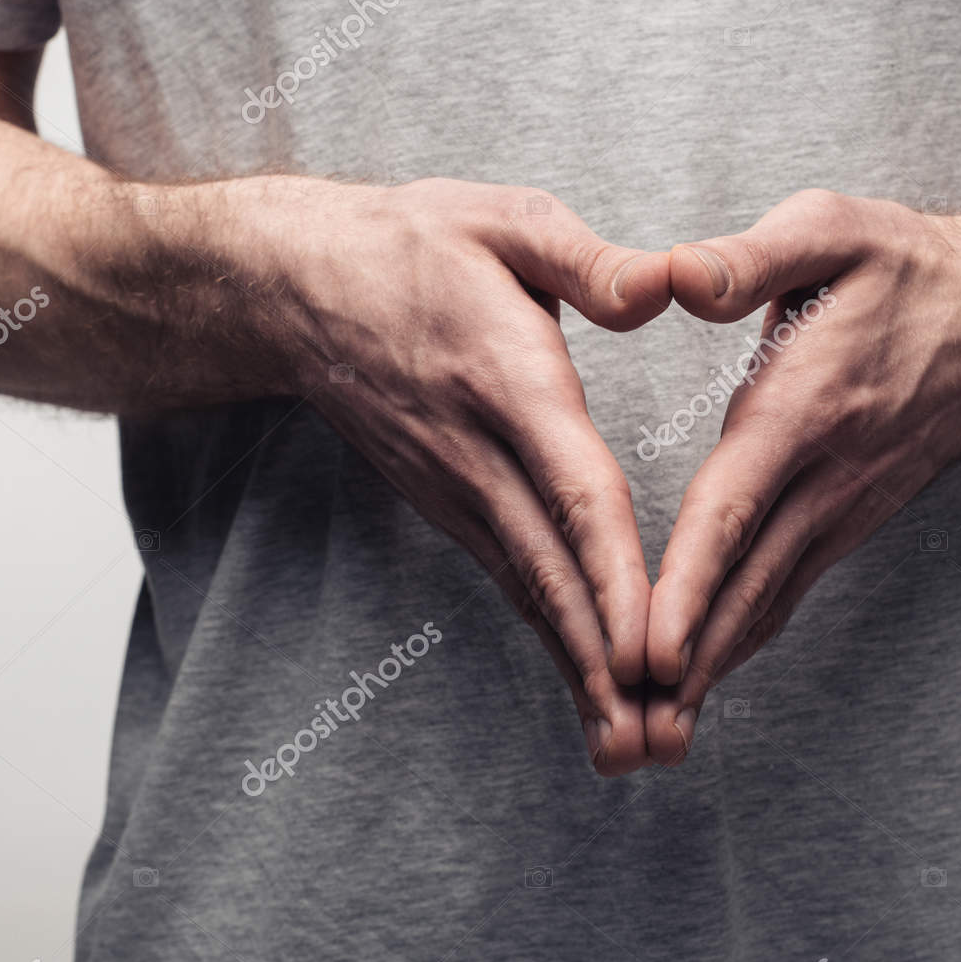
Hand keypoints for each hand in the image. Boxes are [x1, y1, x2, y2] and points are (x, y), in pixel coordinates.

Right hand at [271, 177, 670, 775]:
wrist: (291, 289)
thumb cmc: (410, 245)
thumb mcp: (502, 219)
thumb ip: (588, 261)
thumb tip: (669, 285)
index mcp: (505, 378)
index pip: (571, 489)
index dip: (611, 573)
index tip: (645, 648)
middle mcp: (477, 453)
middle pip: (550, 570)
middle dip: (601, 660)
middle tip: (651, 740)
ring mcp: (456, 489)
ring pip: (528, 591)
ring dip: (578, 670)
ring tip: (631, 742)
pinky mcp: (450, 504)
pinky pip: (512, 579)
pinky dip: (553, 638)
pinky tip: (591, 686)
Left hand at [644, 189, 960, 763]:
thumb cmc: (906, 268)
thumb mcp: (830, 231)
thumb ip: (748, 257)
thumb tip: (673, 275)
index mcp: (807, 405)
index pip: (737, 506)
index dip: (691, 581)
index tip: (652, 650)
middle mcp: (829, 473)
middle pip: (751, 582)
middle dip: (690, 660)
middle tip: (634, 731)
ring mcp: (846, 506)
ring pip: (772, 598)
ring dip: (715, 665)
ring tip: (657, 728)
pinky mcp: (851, 519)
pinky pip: (790, 588)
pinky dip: (746, 636)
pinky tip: (707, 672)